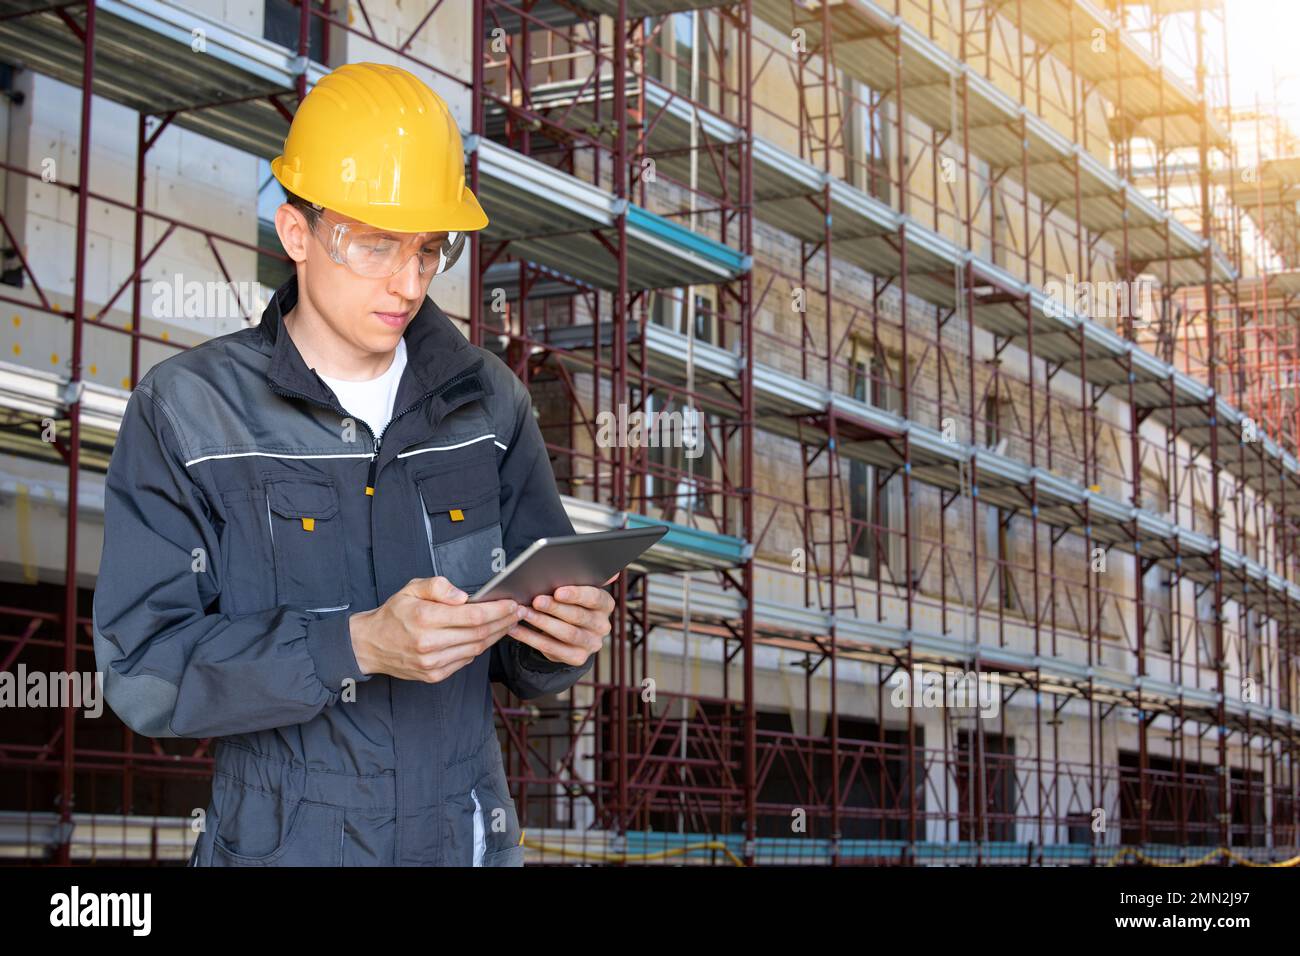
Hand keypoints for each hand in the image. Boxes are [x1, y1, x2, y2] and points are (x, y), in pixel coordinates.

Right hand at [349, 576, 526, 682]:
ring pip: (476, 649)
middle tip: (517, 612)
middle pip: (480, 634)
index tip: (512, 603)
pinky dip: (479, 649)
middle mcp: (429, 643)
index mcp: (425, 617)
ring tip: (507, 623)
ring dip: (496, 636)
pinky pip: (465, 661)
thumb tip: (463, 596)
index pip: (473, 616)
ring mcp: (432, 663)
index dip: (498, 610)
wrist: (370, 645)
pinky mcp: (434, 675)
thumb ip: (437, 586)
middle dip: (503, 622)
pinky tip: (487, 637)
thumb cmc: (394, 614)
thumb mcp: (410, 589)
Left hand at [508, 573, 616, 666]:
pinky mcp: (578, 658)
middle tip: (535, 601)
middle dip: (555, 608)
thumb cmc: (568, 602)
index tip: (557, 592)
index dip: (576, 595)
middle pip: (579, 616)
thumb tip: (606, 570)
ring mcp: (592, 644)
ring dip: (542, 622)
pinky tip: (516, 629)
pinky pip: (552, 648)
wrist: (566, 631)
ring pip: (566, 633)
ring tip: (523, 613)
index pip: (595, 598)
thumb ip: (580, 578)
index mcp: (605, 604)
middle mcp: (602, 625)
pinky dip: (531, 638)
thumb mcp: (575, 590)